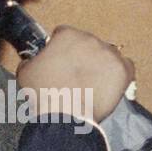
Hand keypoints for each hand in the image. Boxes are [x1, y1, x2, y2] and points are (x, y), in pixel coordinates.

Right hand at [16, 25, 134, 122]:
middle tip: (77, 76)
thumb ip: (32, 59)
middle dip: (83, 57)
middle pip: (88, 44)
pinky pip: (126, 66)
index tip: (61, 62)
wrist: (65, 116)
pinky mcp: (122, 70)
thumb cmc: (44, 94)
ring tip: (94, 84)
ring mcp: (109, 54)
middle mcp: (90, 39)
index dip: (61, 48)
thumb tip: (36, 60)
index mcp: (67, 35)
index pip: (65, 34)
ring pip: (107, 54)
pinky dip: (120, 74)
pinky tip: (111, 85)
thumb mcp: (25, 71)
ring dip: (101, 65)